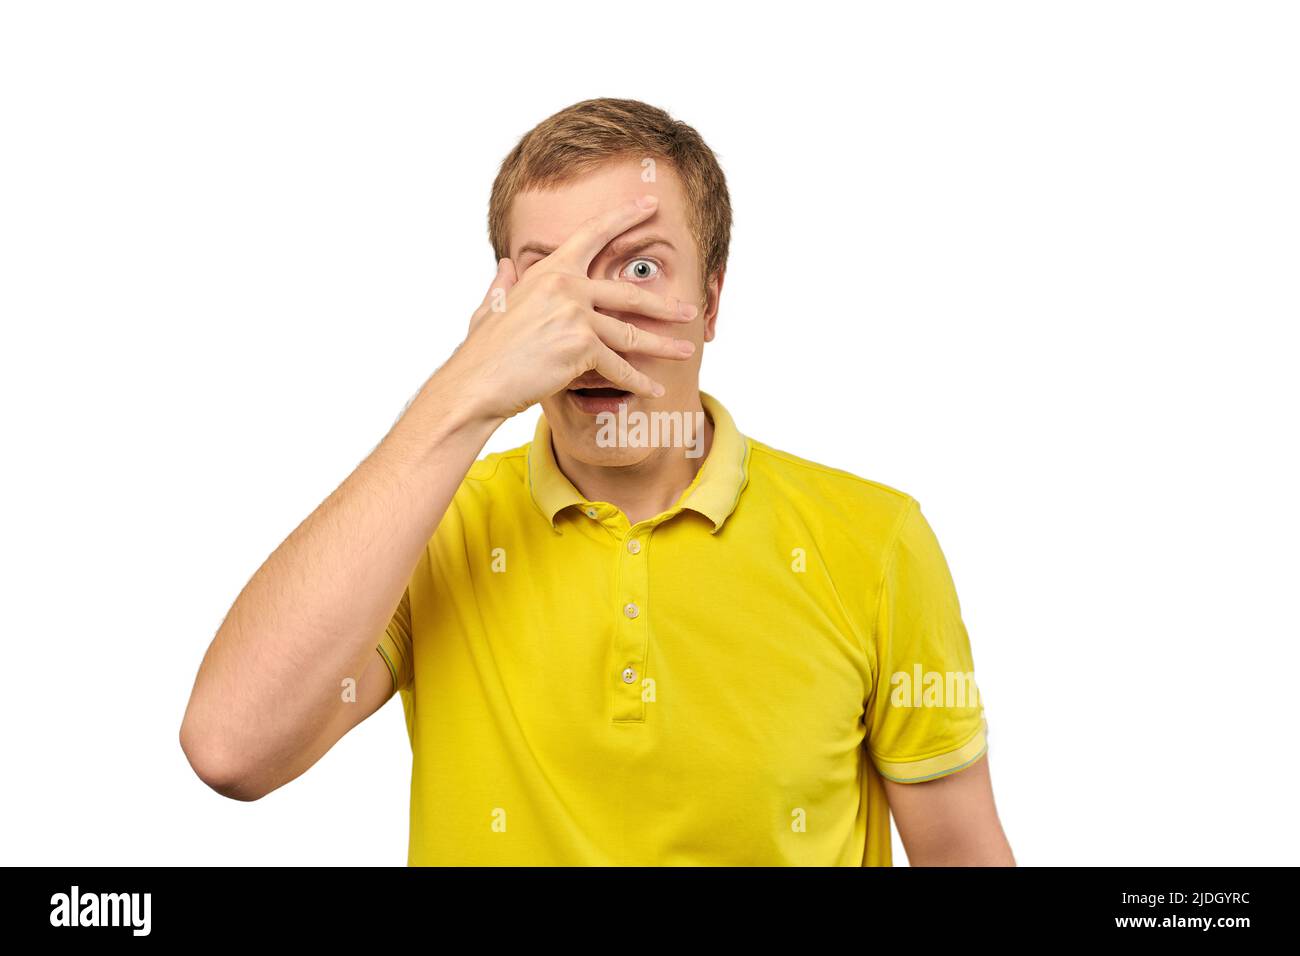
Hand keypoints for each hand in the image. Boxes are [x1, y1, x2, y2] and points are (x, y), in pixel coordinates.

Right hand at [441, 194, 698, 421]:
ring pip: (631, 332)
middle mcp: (566, 286)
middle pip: (628, 293)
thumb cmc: (482, 351)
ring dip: (663, 345)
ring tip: (687, 350)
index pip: (593, 234)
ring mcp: (576, 315)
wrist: (475, 382)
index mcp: (549, 271)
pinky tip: (655, 390)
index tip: (650, 205)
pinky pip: (619, 367)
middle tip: (689, 308)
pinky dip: (638, 382)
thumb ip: (504, 284)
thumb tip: (505, 265)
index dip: (625, 217)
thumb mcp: (491, 307)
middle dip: (663, 304)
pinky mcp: (582, 346)